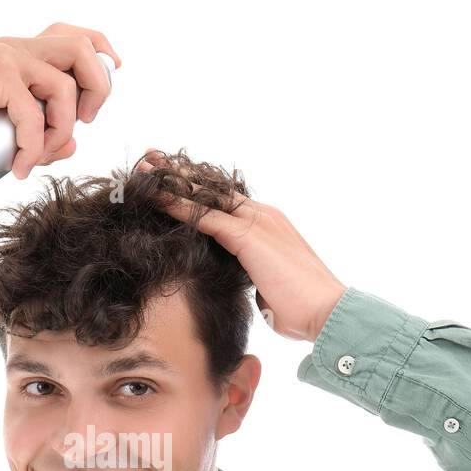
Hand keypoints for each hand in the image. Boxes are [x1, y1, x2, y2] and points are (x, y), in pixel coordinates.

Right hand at [0, 22, 121, 188]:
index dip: (102, 52)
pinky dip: (32, 145)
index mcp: (24, 54)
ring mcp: (4, 60)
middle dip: (96, 90)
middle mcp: (17, 49)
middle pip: (81, 50)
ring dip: (62, 129)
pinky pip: (31, 111)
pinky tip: (19, 166)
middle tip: (82, 124)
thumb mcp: (5, 133)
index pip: (75, 36)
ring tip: (39, 157)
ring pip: (63, 85)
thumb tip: (71, 147)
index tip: (113, 75)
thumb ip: (40, 136)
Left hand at [136, 151, 345, 341]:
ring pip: (207, 197)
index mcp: (269, 225)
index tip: (173, 180)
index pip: (227, 202)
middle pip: (214, 190)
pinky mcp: (248, 237)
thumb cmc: (301, 309)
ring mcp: (257, 222)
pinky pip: (205, 217)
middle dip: (181, 174)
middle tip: (151, 159)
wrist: (327, 312)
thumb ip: (252, 276)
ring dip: (173, 183)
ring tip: (144, 170)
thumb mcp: (269, 287)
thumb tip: (241, 284)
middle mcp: (263, 215)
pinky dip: (178, 206)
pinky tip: (155, 198)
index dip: (199, 190)